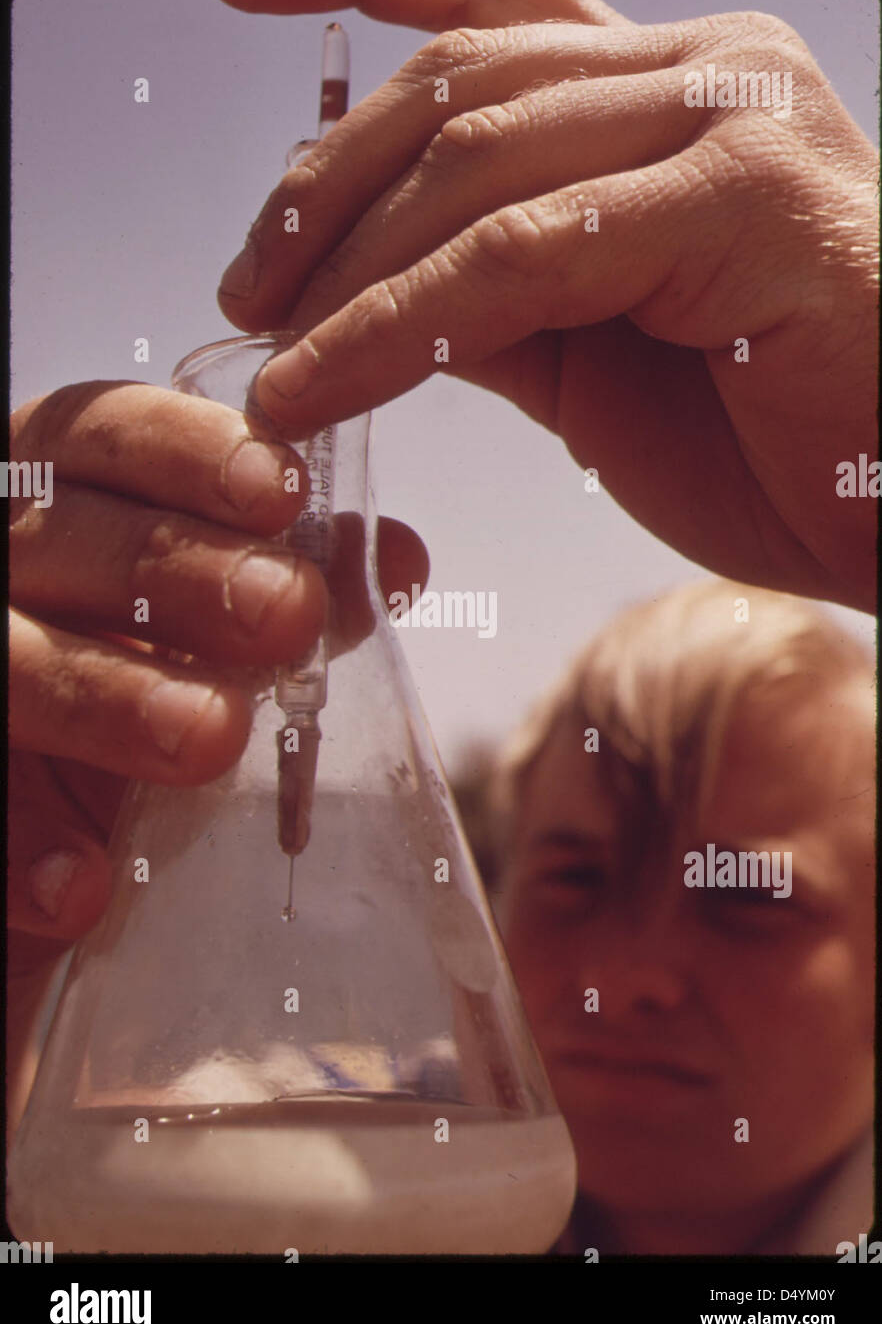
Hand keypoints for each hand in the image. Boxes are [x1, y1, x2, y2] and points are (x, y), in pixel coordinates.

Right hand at [7, 380, 427, 1117]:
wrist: (38, 832)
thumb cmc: (132, 684)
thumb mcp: (207, 631)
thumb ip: (287, 585)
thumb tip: (399, 557)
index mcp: (57, 497)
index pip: (106, 436)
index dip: (186, 451)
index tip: (281, 491)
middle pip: (60, 534)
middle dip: (173, 568)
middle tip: (285, 615)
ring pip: (7, 662)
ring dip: (106, 696)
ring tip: (211, 738)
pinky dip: (20, 845)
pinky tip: (84, 886)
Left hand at [212, 0, 876, 612]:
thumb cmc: (769, 439)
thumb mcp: (593, 362)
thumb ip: (491, 299)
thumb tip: (369, 286)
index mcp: (666, 95)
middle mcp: (702, 74)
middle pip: (458, 88)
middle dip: (324, 193)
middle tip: (246, 292)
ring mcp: (730, 120)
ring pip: (478, 167)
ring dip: (346, 274)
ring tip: (271, 359)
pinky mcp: (744, 197)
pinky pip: (524, 255)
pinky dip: (401, 321)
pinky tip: (323, 382)